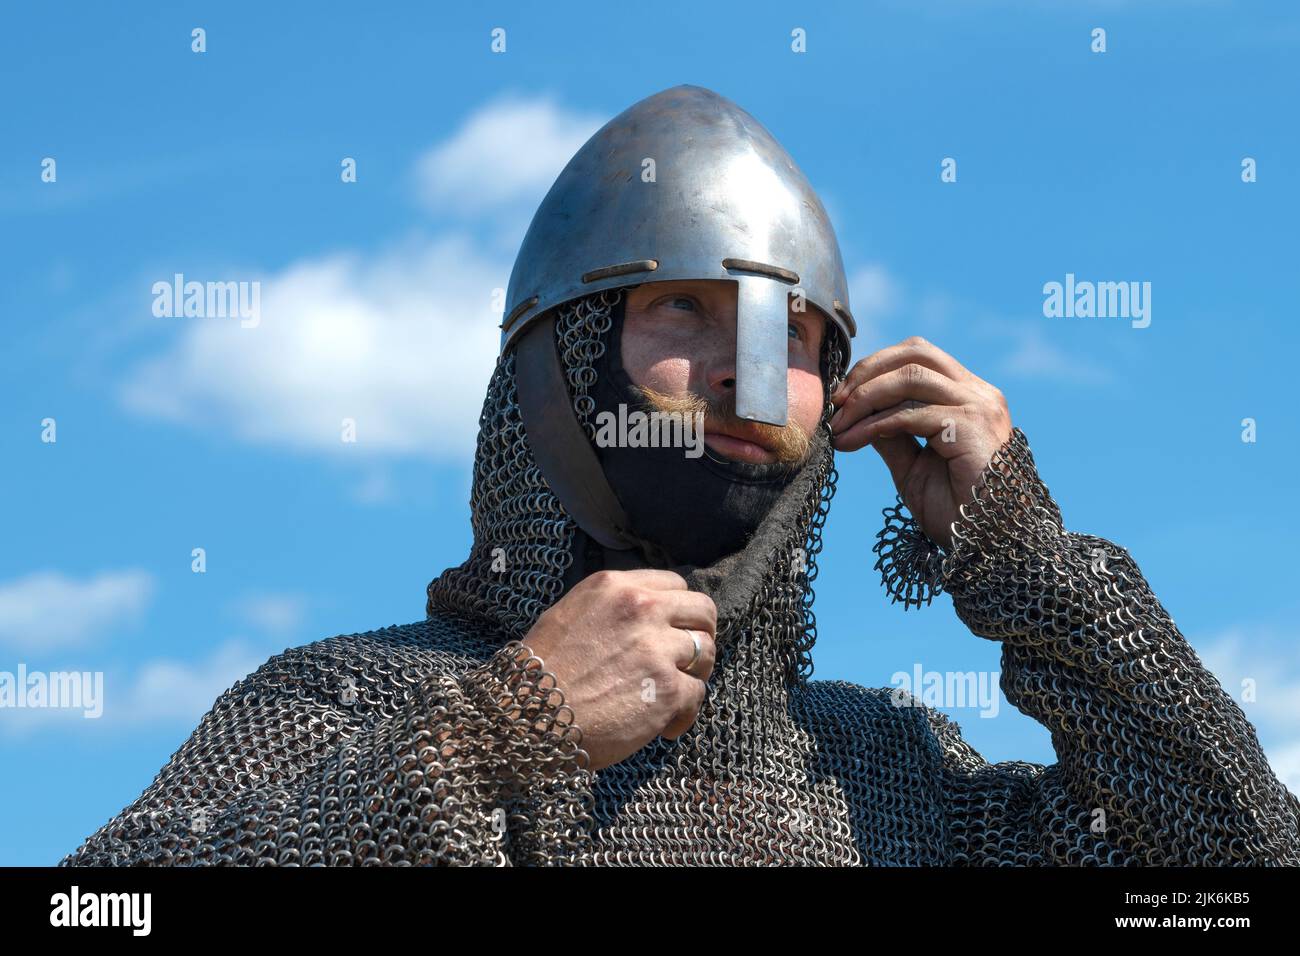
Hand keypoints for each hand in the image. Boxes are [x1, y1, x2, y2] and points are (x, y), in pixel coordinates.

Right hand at [520, 569, 716, 771]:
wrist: (529, 716)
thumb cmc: (540, 673)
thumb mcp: (568, 616)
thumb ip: (611, 608)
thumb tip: (641, 618)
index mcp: (615, 587)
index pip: (674, 583)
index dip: (678, 609)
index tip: (674, 629)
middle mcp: (641, 609)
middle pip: (703, 610)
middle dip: (700, 634)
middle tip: (688, 660)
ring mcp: (658, 648)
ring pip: (706, 651)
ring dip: (696, 674)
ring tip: (677, 694)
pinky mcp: (669, 689)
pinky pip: (697, 694)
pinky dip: (685, 714)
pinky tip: (667, 727)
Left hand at [828, 336, 1011, 549]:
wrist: (988, 544)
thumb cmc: (956, 510)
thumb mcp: (911, 466)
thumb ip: (890, 435)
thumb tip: (855, 412)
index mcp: (969, 396)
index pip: (919, 356)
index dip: (875, 368)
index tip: (840, 398)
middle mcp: (978, 393)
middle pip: (915, 353)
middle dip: (868, 371)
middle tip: (836, 403)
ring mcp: (979, 406)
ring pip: (910, 377)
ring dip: (865, 398)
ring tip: (840, 426)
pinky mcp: (972, 426)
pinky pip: (912, 414)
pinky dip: (876, 424)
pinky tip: (855, 440)